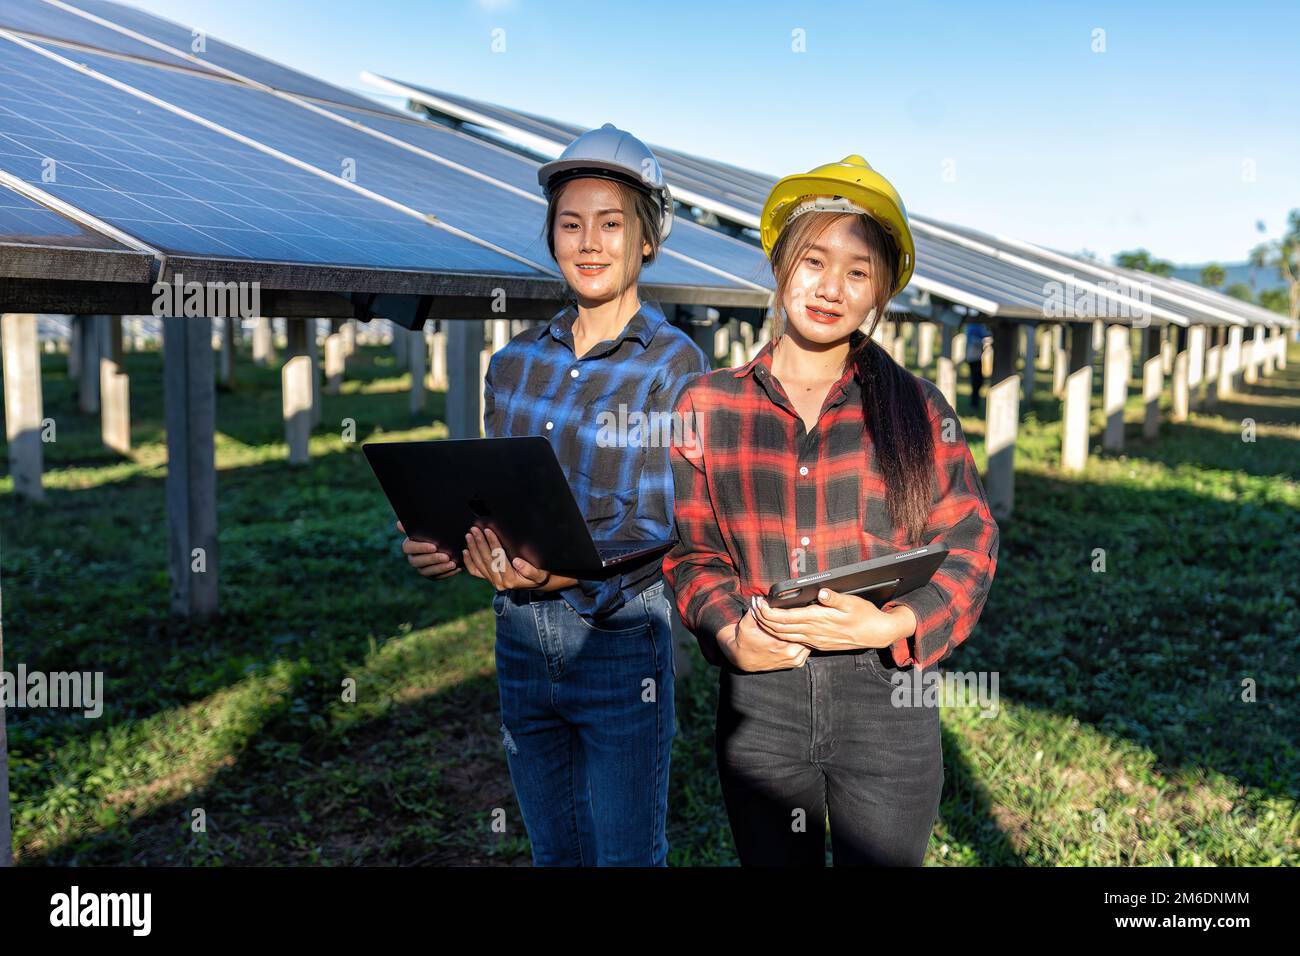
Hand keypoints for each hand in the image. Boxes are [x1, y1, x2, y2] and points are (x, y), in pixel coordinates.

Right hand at [397, 520, 460, 579]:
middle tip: (446, 556)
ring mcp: (422, 568)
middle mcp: (413, 558)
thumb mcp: (429, 527)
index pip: (408, 547)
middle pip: (417, 561)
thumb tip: (398, 524)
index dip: (420, 548)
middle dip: (432, 559)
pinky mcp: (431, 575)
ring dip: (440, 568)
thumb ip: (417, 525)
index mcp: (409, 545)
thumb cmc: (437, 531)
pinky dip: (447, 573)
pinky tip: (457, 568)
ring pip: (427, 571)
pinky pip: (437, 577)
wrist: (449, 541)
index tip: (434, 547)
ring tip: (453, 563)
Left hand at [461, 525, 553, 590]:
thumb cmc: (540, 576)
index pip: (499, 559)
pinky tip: (465, 550)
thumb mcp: (540, 574)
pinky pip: (476, 571)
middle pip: (486, 561)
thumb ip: (530, 571)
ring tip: (469, 535)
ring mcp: (493, 581)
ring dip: (473, 549)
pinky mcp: (489, 579)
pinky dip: (469, 561)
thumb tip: (517, 562)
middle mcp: (499, 583)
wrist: (537, 584)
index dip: (493, 544)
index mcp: (510, 581)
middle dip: (479, 543)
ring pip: (479, 564)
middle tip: (474, 529)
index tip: (488, 530)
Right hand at [716, 600, 811, 671]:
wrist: (744, 659)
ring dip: (805, 634)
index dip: (799, 617)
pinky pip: (806, 650)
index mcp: (781, 643)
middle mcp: (791, 653)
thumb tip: (761, 600)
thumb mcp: (747, 624)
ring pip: (808, 642)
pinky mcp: (796, 663)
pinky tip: (799, 636)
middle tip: (802, 617)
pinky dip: (804, 643)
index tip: (799, 611)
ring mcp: (795, 660)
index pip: (798, 626)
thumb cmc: (746, 641)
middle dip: (804, 625)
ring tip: (802, 625)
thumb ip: (755, 611)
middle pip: (806, 634)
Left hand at [750, 588, 912, 651]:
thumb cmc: (865, 615)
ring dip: (770, 628)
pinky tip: (776, 629)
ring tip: (759, 617)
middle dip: (764, 619)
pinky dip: (781, 635)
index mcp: (819, 620)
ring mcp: (815, 640)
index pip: (786, 617)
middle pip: (781, 628)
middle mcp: (814, 632)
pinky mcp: (818, 644)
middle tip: (752, 608)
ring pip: (785, 637)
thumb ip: (834, 598)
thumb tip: (821, 592)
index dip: (769, 612)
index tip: (758, 603)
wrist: (876, 634)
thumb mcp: (852, 602)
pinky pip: (794, 641)